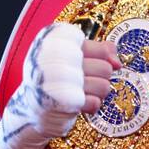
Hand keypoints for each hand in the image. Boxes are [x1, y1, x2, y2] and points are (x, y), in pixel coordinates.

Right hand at [0, 23, 121, 148]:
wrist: (30, 107)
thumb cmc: (56, 78)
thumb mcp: (73, 57)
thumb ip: (98, 51)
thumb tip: (118, 61)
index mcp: (56, 40)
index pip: (98, 48)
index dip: (104, 57)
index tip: (96, 63)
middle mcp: (55, 57)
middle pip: (105, 68)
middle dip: (100, 77)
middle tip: (84, 81)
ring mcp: (58, 80)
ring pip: (103, 86)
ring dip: (96, 93)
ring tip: (81, 92)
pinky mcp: (63, 101)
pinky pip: (95, 102)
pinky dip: (91, 105)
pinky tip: (78, 103)